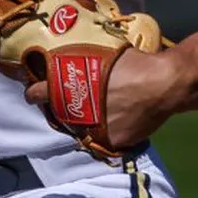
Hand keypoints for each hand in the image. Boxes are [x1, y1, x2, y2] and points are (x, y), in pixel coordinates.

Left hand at [25, 48, 178, 150]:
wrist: (164, 84)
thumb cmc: (135, 64)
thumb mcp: (102, 57)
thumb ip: (86, 65)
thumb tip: (78, 64)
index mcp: (70, 87)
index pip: (39, 93)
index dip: (35, 93)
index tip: (34, 93)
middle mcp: (76, 111)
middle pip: (60, 114)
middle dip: (63, 109)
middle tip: (74, 102)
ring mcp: (93, 129)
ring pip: (81, 129)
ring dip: (85, 122)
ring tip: (101, 112)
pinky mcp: (112, 141)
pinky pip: (105, 139)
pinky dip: (110, 132)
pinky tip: (120, 121)